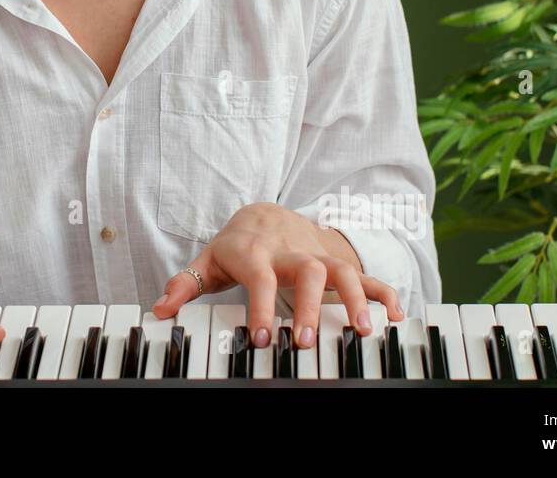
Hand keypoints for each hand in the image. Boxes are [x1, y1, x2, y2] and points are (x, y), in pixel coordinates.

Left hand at [151, 202, 402, 349]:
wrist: (264, 213)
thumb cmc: (235, 245)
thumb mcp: (208, 261)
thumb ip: (185, 284)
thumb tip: (160, 309)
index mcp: (255, 253)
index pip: (259, 278)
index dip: (262, 307)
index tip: (264, 338)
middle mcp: (290, 252)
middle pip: (306, 271)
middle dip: (309, 307)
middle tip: (307, 344)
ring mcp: (317, 255)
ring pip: (341, 269)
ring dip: (355, 298)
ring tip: (363, 331)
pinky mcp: (337, 260)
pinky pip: (366, 273)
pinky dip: (384, 292)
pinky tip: (397, 315)